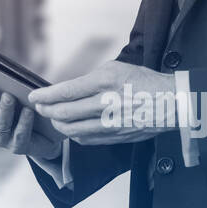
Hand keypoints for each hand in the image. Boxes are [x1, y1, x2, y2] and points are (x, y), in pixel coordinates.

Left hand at [29, 61, 177, 145]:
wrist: (172, 101)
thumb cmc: (143, 81)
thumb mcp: (115, 68)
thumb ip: (90, 79)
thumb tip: (68, 89)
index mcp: (105, 81)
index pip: (66, 91)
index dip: (45, 96)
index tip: (34, 97)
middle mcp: (107, 103)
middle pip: (66, 113)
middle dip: (47, 111)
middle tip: (39, 107)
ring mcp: (112, 123)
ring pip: (74, 129)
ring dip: (59, 124)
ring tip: (53, 118)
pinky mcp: (117, 136)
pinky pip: (88, 139)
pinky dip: (75, 135)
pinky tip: (70, 129)